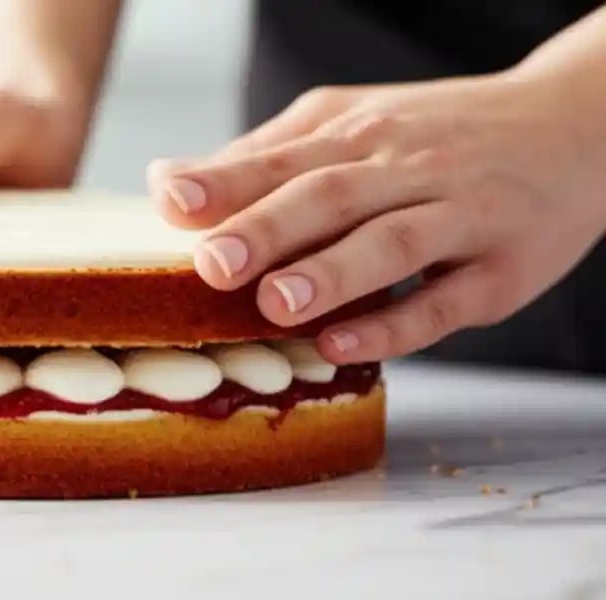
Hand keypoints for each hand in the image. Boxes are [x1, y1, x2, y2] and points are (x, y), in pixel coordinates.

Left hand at [148, 73, 605, 363]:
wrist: (577, 126)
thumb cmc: (438, 136)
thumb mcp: (353, 124)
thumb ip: (264, 156)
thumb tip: (167, 184)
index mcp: (358, 134)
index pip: (282, 158)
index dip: (226, 182)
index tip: (172, 202)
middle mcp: (406, 169)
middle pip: (330, 196)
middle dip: (267, 230)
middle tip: (212, 265)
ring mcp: (459, 218)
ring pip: (391, 244)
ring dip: (331, 275)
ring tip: (274, 304)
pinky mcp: (501, 271)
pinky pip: (446, 301)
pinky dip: (394, 322)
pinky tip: (342, 342)